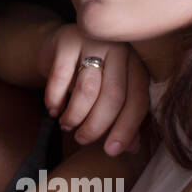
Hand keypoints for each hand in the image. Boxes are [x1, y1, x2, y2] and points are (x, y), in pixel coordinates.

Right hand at [38, 24, 149, 155]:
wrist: (62, 44)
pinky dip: (55, 100)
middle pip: (114, 96)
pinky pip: (60, 77)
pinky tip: (54, 110)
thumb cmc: (92, 75)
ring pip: (88, 89)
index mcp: (138, 65)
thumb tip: (132, 148)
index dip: (126, 129)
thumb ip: (123, 118)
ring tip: (67, 125)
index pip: (138, 100)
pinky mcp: (67, 40)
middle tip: (82, 139)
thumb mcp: (110, 95)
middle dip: (96, 126)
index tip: (111, 151)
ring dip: (75, 115)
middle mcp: (120, 49)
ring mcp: (94, 42)